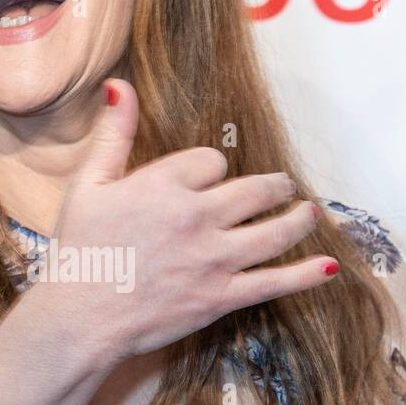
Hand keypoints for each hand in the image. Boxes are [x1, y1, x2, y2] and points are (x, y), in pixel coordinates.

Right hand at [43, 77, 336, 363]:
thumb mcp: (88, 184)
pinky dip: (306, 274)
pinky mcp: (221, 297)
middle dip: (274, 188)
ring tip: (309, 214)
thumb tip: (122, 86)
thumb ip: (113, 135)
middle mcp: (198, 217)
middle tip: (283, 188)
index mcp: (165, 184)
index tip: (206, 181)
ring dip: (299, 220)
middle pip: (255, 191)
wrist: (79, 318)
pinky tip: (327, 266)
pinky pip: (275, 282)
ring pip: (275, 231)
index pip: (211, 162)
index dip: (211, 170)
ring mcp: (215, 258)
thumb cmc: (79, 251)